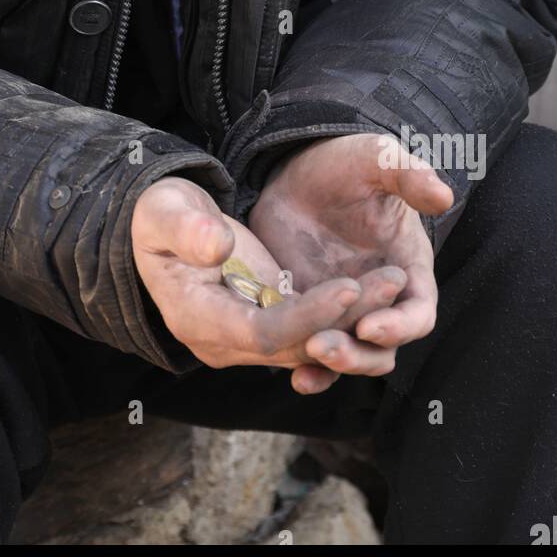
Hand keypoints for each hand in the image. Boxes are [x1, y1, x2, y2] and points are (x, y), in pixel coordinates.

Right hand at [131, 175, 408, 391]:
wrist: (165, 225)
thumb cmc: (162, 215)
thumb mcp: (165, 210)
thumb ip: (187, 227)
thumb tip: (217, 246)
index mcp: (197, 319)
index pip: (263, 334)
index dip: (308, 316)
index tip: (349, 286)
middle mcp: (225, 342)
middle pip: (296, 346)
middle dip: (345, 319)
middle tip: (392, 280)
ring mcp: (248, 338)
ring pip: (311, 343)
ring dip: (354, 319)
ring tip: (395, 280)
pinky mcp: (268, 323)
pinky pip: (312, 330)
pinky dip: (344, 314)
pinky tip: (381, 287)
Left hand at [248, 132, 454, 380]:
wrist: (295, 174)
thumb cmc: (345, 164)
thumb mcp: (375, 158)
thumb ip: (408, 174)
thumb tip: (445, 194)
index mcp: (407, 269)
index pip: (418, 313)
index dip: (400, 326)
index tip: (370, 325)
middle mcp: (380, 299)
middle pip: (384, 349)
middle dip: (359, 355)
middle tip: (324, 346)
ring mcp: (344, 311)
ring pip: (351, 357)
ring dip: (334, 366)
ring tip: (306, 358)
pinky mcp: (310, 315)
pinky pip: (313, 353)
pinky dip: (307, 369)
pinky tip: (291, 375)